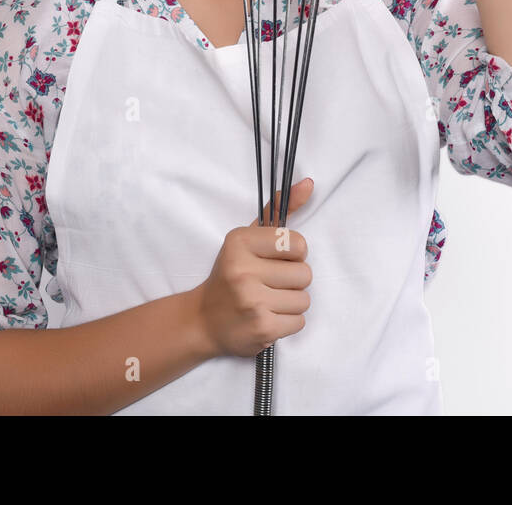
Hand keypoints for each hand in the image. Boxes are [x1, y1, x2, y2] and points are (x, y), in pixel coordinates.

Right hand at [193, 178, 314, 358]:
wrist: (202, 320)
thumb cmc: (231, 273)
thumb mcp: (248, 237)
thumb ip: (279, 210)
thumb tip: (309, 183)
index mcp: (240, 241)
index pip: (299, 244)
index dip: (292, 254)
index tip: (274, 260)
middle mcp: (243, 270)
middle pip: (305, 274)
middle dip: (292, 281)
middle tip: (269, 284)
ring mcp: (252, 301)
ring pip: (304, 299)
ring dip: (291, 302)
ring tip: (268, 301)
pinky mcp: (261, 328)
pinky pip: (299, 322)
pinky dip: (288, 322)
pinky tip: (268, 317)